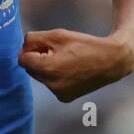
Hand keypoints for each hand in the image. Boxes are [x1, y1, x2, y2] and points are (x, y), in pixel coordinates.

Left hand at [17, 28, 133, 102]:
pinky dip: (56, 78)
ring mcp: (58, 94)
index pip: (22, 59)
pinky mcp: (64, 98)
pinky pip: (51, 86)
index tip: (42, 44)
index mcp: (48, 68)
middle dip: (38, 59)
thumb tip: (22, 47)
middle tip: (56, 51)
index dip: (30, 49)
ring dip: (46, 69)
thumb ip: (34, 39)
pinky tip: (71, 71)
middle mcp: (51, 85)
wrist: (111, 62)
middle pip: (30, 69)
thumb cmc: (84, 44)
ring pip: (41, 78)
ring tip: (66, 60)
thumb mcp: (58, 35)